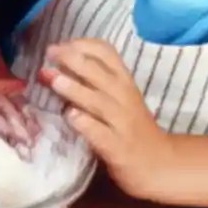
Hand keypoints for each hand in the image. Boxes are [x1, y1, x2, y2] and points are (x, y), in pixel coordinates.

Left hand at [40, 39, 171, 196]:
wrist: (157, 162)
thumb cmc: (130, 125)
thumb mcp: (118, 96)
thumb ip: (93, 81)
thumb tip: (56, 66)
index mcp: (124, 80)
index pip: (107, 52)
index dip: (82, 45)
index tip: (60, 45)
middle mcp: (124, 96)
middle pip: (99, 73)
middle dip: (73, 60)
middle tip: (49, 54)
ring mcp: (121, 122)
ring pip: (98, 101)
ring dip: (74, 89)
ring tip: (52, 79)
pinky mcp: (117, 147)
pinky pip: (99, 132)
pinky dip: (84, 123)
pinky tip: (70, 116)